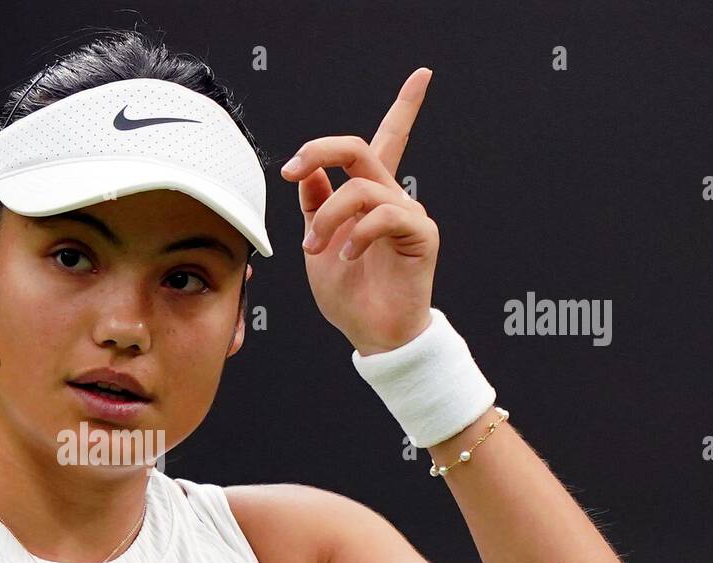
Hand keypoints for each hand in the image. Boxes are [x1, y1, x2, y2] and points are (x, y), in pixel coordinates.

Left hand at [280, 68, 438, 353]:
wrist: (372, 335)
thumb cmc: (348, 296)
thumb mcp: (317, 246)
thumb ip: (314, 204)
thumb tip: (307, 168)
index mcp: (369, 196)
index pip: (389, 139)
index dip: (408, 104)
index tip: (420, 77)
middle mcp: (392, 197)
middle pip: (360, 148)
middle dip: (320, 148)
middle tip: (290, 169)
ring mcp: (408, 214)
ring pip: (361, 188)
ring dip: (327, 217)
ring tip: (316, 248)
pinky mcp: (421, 234)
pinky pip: (383, 215)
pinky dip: (356, 235)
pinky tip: (346, 258)